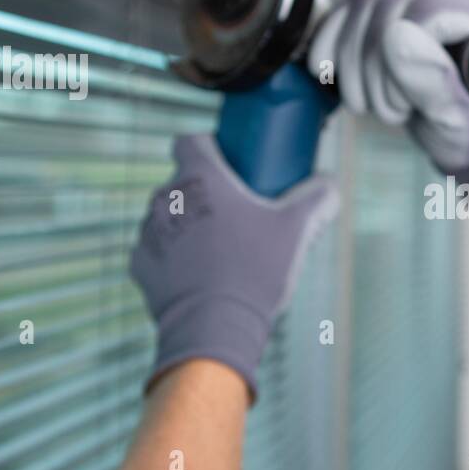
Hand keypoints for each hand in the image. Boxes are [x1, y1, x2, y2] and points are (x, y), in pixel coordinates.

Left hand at [130, 133, 338, 395]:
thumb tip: (328, 184)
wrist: (214, 328)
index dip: (210, 149)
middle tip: (237, 216)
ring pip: (168, 216)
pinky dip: (174, 258)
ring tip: (219, 251)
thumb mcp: (298, 228)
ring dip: (188, 225)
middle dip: (206, 193)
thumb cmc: (255, 271)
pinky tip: (198, 275)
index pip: (191, 141)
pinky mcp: (140, 265)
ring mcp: (149, 232)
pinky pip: (157, 251)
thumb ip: (318, 197)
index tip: (230, 166)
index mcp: (200, 176)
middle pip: (183, 182)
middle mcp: (166, 197)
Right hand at [307, 0, 468, 188]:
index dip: (399, 60)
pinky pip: (342, 14)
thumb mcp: (458, 119)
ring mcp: (413, 2)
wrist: (454, 137)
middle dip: (375, 73)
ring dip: (352, 69)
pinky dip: (329, 51)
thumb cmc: (467, 131)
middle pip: (385, 9)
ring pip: (358, 9)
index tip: (407, 101)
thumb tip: (397, 33)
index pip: (423, 11)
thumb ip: (433, 79)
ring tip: (376, 104)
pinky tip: (339, 79)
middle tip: (395, 111)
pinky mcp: (381, 14)